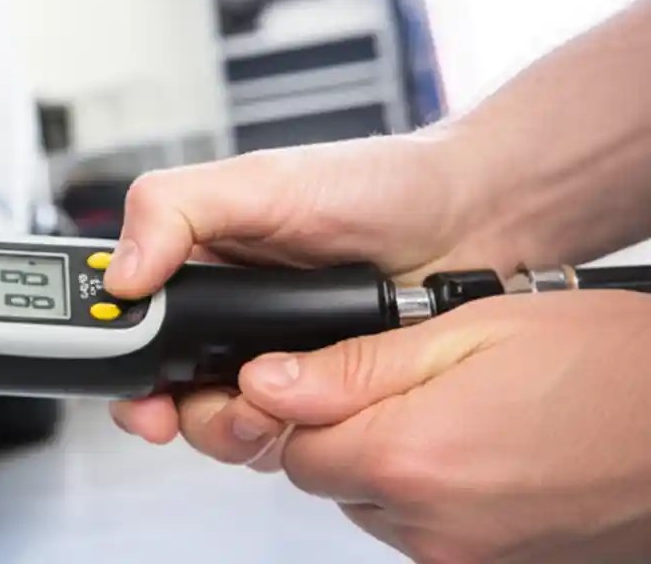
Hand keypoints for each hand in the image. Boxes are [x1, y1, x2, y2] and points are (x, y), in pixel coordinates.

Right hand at [106, 134, 509, 462]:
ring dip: (229, 428)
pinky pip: (285, 438)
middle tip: (183, 410)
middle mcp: (228, 316)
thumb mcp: (261, 180)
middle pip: (163, 386)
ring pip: (219, 422)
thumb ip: (175, 209)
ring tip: (265, 406)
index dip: (116, 357)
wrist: (477, 221)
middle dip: (168, 410)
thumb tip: (122, 273)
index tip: (130, 386)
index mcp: (198, 261)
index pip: (130, 318)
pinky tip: (311, 409)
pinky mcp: (322, 395)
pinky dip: (289, 436)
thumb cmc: (377, 185)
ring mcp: (275, 360)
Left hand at [235, 291, 650, 562]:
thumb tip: (265, 382)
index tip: (334, 377)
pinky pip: (432, 535)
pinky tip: (492, 454)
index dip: (305, 406)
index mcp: (411, 460)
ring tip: (471, 415)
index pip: (293, 448)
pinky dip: (442, 497)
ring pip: (380, 510)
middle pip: (334, 482)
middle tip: (423, 385)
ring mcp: (469, 563)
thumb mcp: (469, 333)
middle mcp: (433, 529)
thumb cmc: (608, 366)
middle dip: (355, 432)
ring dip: (400, 466)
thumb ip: (354, 367)